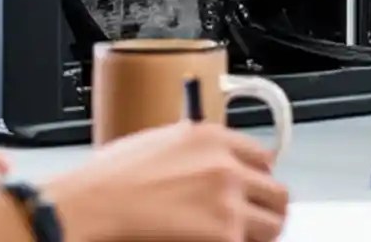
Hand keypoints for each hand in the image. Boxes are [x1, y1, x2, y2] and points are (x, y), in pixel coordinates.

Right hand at [45, 122, 288, 241]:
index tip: (252, 187)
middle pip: (276, 191)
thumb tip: (208, 164)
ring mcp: (229, 202)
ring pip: (273, 224)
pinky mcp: (226, 235)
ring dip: (259, 232)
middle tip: (253, 219)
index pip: (262, 157)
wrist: (94, 204)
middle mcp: (228, 166)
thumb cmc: (111, 178)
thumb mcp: (159, 142)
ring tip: (241, 237)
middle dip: (265, 207)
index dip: (257, 176)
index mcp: (212, 137)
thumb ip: (195, 151)